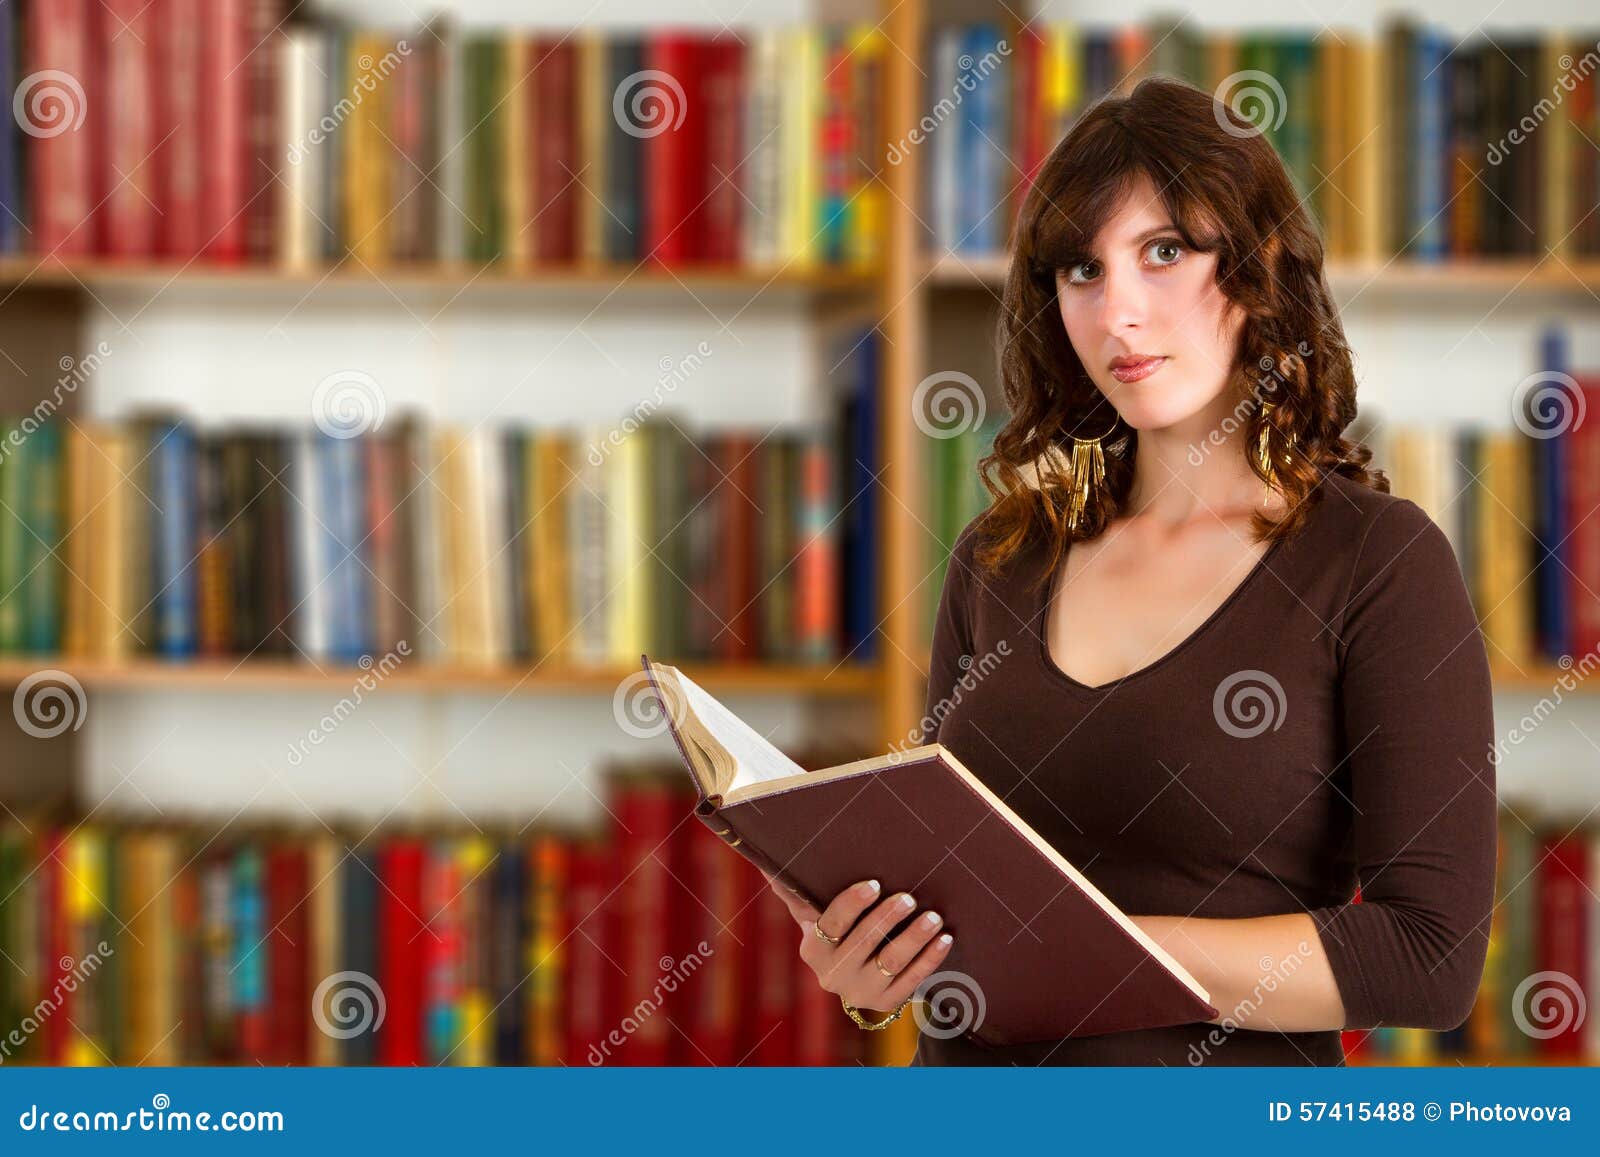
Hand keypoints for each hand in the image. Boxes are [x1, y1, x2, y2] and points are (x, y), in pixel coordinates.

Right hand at [760, 868, 953, 1015]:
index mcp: (812, 949)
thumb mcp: (813, 912)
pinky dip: (931, 958)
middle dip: (888, 918)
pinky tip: (945, 939)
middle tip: (909, 897)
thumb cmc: (835, 928)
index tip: (874, 884)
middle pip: (864, 942)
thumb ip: (795, 888)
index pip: (832, 923)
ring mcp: (860, 992)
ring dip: (914, 938)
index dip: (852, 904)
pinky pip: (913, 980)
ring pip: (891, 962)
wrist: (855, 973)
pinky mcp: (887, 1003)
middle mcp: (832, 975)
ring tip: (933, 917)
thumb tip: (766, 859)